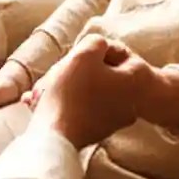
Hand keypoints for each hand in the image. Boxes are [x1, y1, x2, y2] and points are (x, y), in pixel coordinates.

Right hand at [24, 42, 178, 136]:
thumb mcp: (85, 53)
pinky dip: (66, 102)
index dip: (99, 49)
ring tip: (47, 86)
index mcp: (134, 83)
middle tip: (62, 68)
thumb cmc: (72, 91)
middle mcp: (130, 104)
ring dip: (70, 85)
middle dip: (81, 68)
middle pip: (105, 74)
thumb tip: (98, 47)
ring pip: (91, 91)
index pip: (121, 54)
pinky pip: (81, 109)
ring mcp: (113, 122)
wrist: (55, 135)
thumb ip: (97, 42)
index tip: (81, 52)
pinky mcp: (94, 133)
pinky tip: (44, 100)